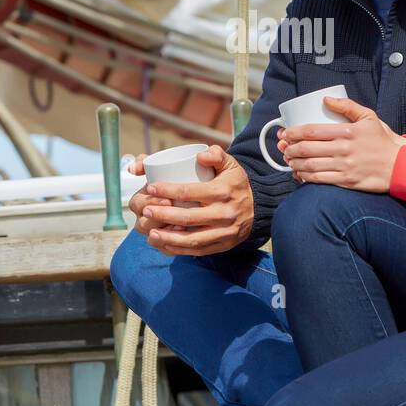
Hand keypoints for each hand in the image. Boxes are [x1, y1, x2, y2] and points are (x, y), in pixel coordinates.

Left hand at [134, 145, 254, 255]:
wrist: (259, 206)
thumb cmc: (236, 183)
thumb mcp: (231, 164)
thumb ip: (216, 154)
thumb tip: (199, 156)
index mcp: (224, 191)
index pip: (190, 191)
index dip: (168, 190)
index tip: (151, 188)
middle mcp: (225, 213)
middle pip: (188, 218)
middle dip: (163, 215)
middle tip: (146, 211)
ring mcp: (225, 232)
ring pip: (192, 239)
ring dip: (168, 238)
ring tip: (150, 234)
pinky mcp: (224, 244)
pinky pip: (199, 250)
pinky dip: (180, 250)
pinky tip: (165, 245)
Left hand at [278, 97, 405, 191]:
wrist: (400, 167)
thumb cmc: (382, 141)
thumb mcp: (369, 117)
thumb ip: (347, 106)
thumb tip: (324, 99)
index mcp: (346, 131)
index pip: (311, 131)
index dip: (293, 132)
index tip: (284, 133)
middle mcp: (343, 149)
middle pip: (306, 149)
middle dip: (289, 148)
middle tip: (283, 148)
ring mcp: (344, 167)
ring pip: (309, 166)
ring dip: (294, 163)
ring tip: (289, 160)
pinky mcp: (346, 182)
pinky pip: (319, 180)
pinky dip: (305, 178)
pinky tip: (299, 174)